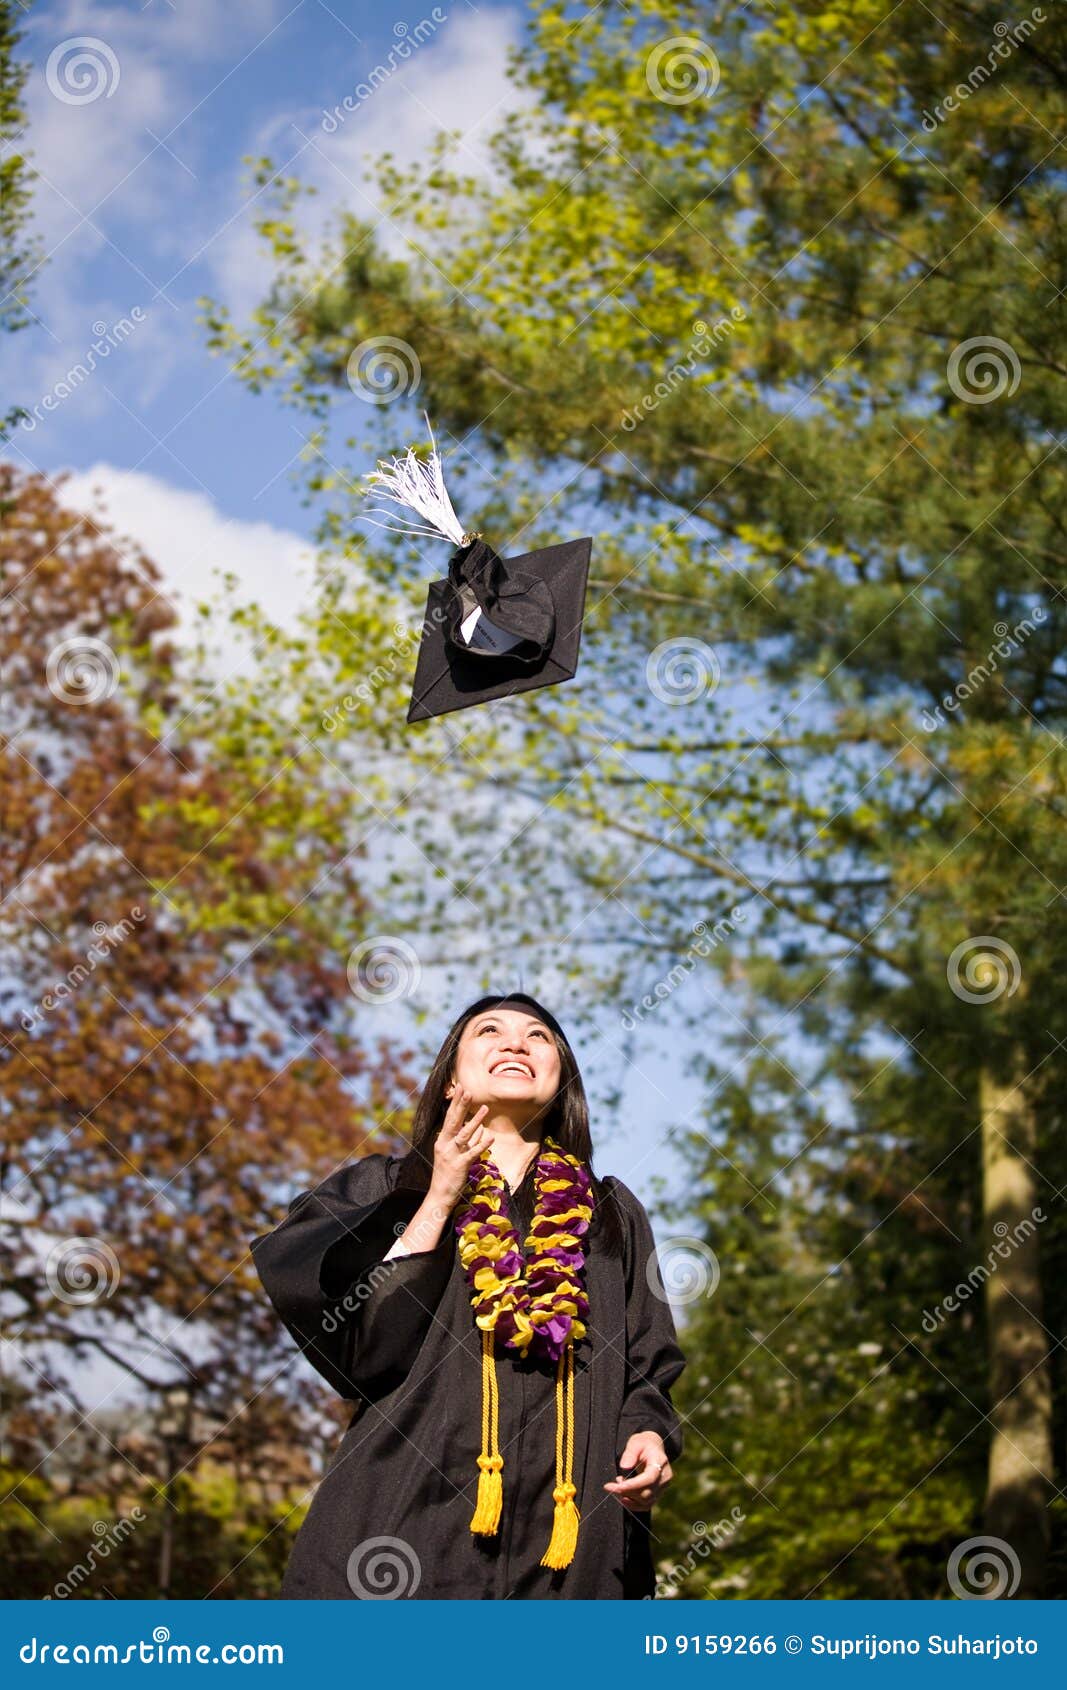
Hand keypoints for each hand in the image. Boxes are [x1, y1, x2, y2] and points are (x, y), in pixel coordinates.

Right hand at [430, 1084, 493, 1205]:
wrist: (440, 1195)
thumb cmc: (448, 1174)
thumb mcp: (456, 1154)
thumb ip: (469, 1140)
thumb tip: (481, 1127)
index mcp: (443, 1140)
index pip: (450, 1118)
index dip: (456, 1103)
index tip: (462, 1088)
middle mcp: (444, 1145)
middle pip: (454, 1121)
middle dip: (461, 1105)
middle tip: (468, 1090)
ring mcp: (451, 1155)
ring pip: (464, 1134)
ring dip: (475, 1120)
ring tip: (485, 1108)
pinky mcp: (460, 1165)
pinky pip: (472, 1152)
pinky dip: (482, 1144)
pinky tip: (491, 1137)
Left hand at [604, 1432, 671, 1509]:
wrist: (653, 1447)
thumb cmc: (644, 1443)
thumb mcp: (635, 1442)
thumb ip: (630, 1453)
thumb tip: (624, 1467)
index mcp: (661, 1462)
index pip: (649, 1478)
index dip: (633, 1485)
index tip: (618, 1486)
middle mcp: (665, 1477)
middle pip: (647, 1492)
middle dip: (627, 1492)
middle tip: (610, 1486)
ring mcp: (662, 1487)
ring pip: (646, 1501)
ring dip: (629, 1498)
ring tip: (617, 1487)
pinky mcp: (658, 1494)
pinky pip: (647, 1505)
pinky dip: (634, 1505)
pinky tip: (624, 1499)